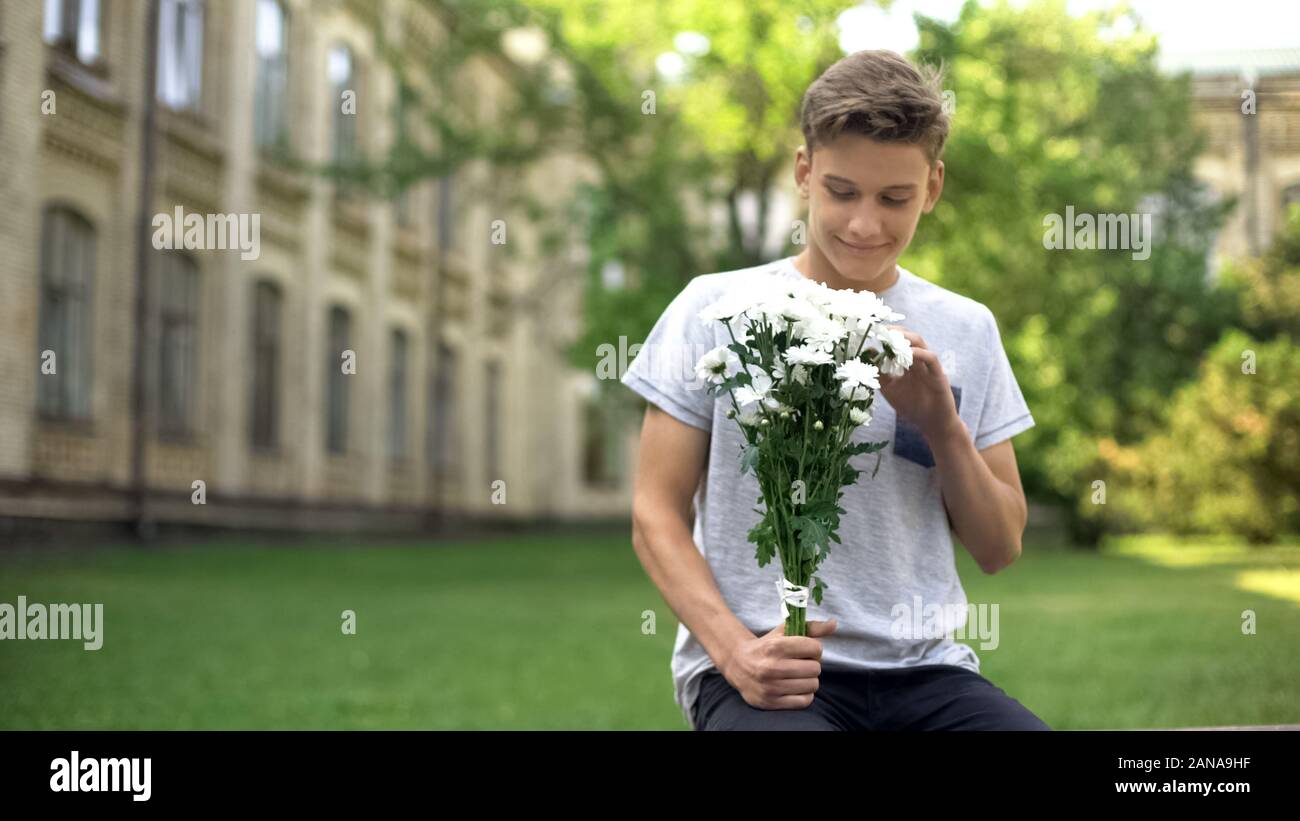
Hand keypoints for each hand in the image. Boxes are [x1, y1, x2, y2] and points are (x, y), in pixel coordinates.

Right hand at [720, 619, 837, 709]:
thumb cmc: (767, 646)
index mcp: (776, 646)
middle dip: (812, 664)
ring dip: (809, 679)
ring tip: (798, 675)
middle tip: (801, 663)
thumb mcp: (784, 631)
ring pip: (812, 685)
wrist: (738, 664)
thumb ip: (810, 627)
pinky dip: (804, 694)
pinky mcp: (771, 702)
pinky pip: (804, 701)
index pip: (815, 648)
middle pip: (815, 668)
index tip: (806, 649)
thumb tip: (834, 624)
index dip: (814, 648)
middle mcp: (772, 667)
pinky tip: (795, 686)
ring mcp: (771, 687)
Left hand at [877, 327, 960, 442]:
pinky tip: (909, 353)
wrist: (932, 423)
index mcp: (908, 362)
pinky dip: (920, 353)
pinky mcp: (939, 375)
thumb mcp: (889, 389)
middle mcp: (919, 360)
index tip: (873, 330)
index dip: (888, 334)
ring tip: (892, 337)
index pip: (899, 341)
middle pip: (910, 337)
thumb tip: (869, 352)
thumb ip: (879, 372)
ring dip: (907, 338)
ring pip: (921, 344)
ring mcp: (929, 366)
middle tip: (881, 330)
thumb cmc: (912, 406)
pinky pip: (931, 359)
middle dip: (897, 332)